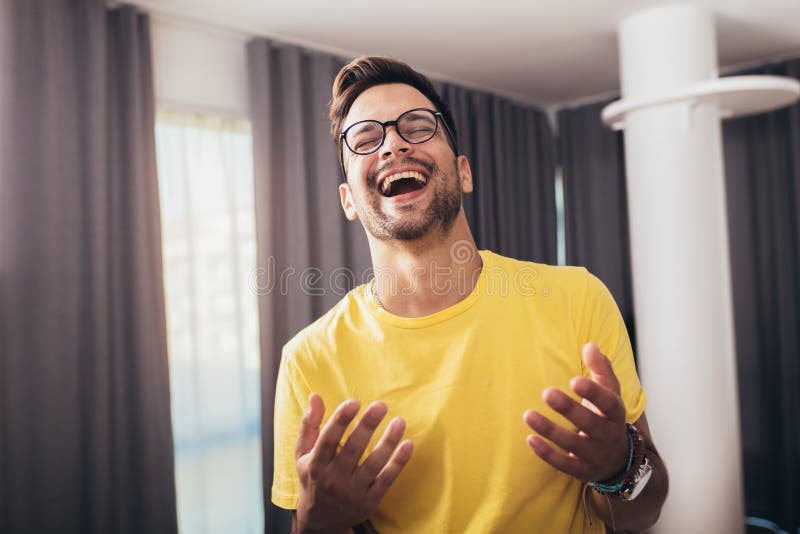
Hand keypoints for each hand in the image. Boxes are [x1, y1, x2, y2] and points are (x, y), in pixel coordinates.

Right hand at [294, 393, 413, 533]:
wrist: (321, 521)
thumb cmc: (313, 478)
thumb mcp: (303, 454)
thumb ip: (309, 425)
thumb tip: (315, 396)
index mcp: (316, 464)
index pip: (328, 440)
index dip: (340, 420)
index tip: (354, 402)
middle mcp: (333, 479)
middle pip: (353, 449)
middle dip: (367, 426)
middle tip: (380, 405)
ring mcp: (353, 491)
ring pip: (373, 464)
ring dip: (388, 442)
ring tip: (399, 422)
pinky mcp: (369, 500)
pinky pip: (387, 479)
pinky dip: (398, 462)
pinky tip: (408, 444)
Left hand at [523, 342, 628, 481]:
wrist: (618, 459)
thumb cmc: (606, 416)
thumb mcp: (610, 393)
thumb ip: (601, 369)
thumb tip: (590, 345)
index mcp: (616, 414)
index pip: (609, 403)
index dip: (593, 392)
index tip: (574, 380)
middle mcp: (608, 435)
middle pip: (590, 423)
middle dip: (569, 409)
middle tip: (547, 392)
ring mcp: (595, 455)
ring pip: (573, 444)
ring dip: (550, 430)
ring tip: (527, 415)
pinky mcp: (582, 471)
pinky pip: (564, 465)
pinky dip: (547, 454)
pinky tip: (529, 439)